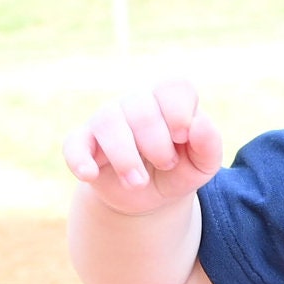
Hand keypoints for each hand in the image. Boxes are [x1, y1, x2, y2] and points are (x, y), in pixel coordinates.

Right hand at [63, 79, 225, 216]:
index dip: (178, 112)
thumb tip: (199, 124)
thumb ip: (209, 144)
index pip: (174, 87)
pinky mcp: (84, 143)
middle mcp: (136, 102)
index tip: (182, 138)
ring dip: (125, 158)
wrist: (150, 196)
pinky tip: (90, 174)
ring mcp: (107, 120)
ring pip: (108, 123)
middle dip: (157, 146)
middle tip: (166, 165)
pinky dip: (79, 158)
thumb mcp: (202, 164)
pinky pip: (74, 143)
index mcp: (169, 100)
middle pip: (142, 109)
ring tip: (138, 182)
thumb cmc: (180, 169)